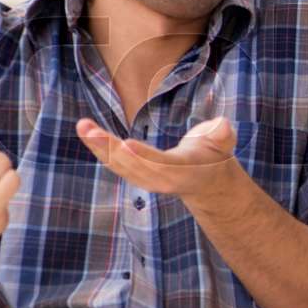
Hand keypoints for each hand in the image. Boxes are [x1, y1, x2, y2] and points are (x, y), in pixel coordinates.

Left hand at [75, 116, 239, 201]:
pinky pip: (113, 163)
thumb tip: (222, 126)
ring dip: (97, 146)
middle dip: (108, 148)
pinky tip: (86, 130)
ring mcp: (144, 180)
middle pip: (131, 165)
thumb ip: (223, 135)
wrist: (205, 181)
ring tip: (83, 126)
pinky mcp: (134, 175)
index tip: (126, 144)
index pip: (161, 164)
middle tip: (89, 129)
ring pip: (117, 165)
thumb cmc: (214, 154)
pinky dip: (98, 148)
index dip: (144, 155)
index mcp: (181, 170)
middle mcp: (159, 179)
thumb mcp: (224, 143)